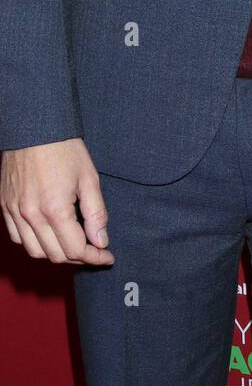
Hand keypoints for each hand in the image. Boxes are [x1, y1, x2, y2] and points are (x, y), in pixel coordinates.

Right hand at [1, 139, 114, 265]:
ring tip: (73, 244)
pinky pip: (18, 238)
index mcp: (55, 208)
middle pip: (55, 255)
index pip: (76, 249)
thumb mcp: (89, 178)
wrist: (34, 127)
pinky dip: (35, 243)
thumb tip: (101, 240)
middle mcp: (31, 215)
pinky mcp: (5, 206)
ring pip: (35, 251)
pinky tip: (49, 235)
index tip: (107, 256)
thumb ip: (96, 213)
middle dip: (78, 257)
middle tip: (94, 250)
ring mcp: (15, 212)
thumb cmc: (64, 149)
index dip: (94, 257)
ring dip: (56, 254)